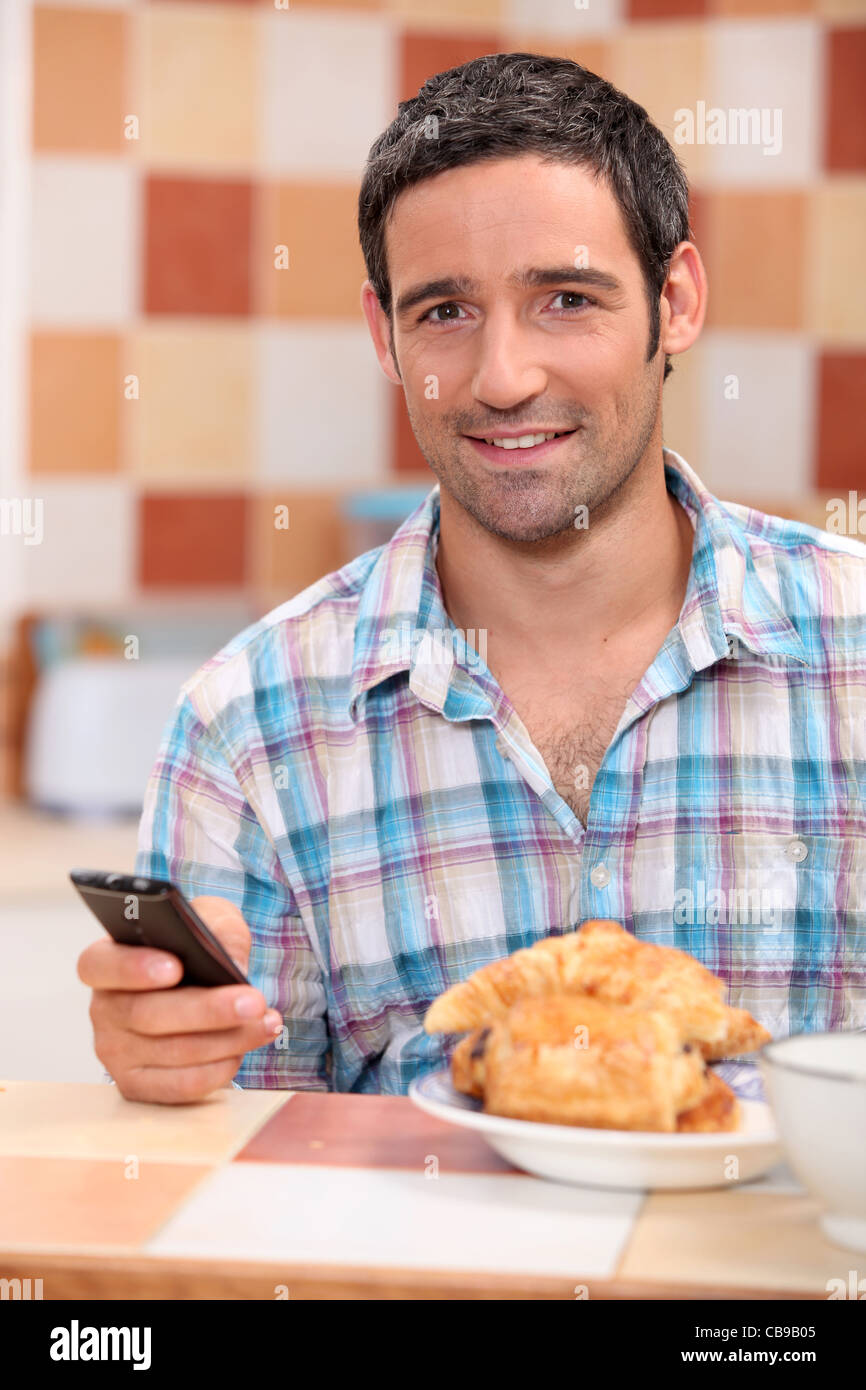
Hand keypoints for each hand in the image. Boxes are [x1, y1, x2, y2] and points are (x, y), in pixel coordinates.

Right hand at [77, 896, 281, 1103]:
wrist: (200, 987)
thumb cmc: (195, 949)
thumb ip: (218, 928)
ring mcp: (116, 1051)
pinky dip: (217, 1069)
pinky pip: (180, 1085)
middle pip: (146, 1014)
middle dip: (207, 1010)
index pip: (99, 965)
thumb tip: (231, 960)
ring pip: (172, 1052)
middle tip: (251, 1002)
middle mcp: (103, 1009)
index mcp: (104, 962)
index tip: (175, 967)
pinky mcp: (138, 1085)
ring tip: (266, 1022)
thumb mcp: (209, 921)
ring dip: (227, 1039)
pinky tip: (244, 1049)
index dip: (133, 968)